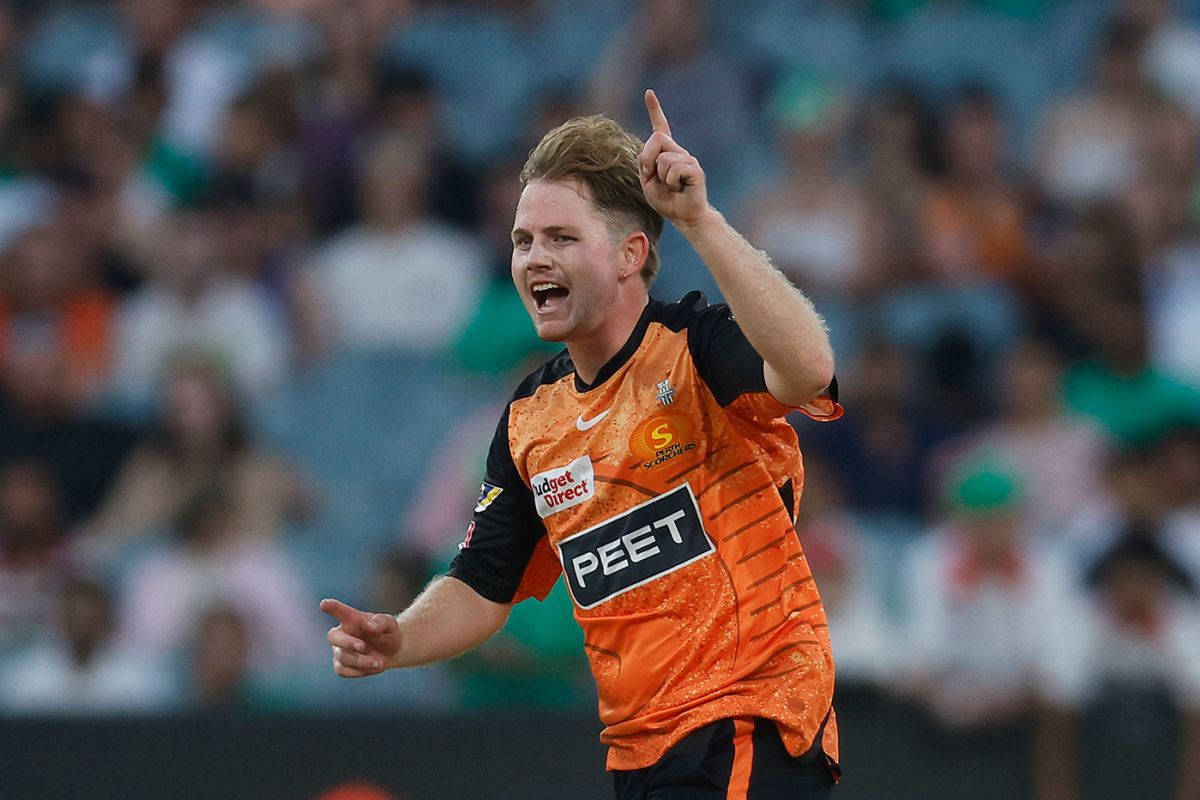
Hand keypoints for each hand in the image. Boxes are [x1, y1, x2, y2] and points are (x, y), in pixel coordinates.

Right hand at [321, 598, 402, 677]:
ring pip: (342, 657)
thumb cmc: (387, 632)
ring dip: (362, 661)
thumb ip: (382, 621)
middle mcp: (342, 633)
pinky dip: (359, 671)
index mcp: (352, 619)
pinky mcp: (341, 665)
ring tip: (381, 662)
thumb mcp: (390, 624)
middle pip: (333, 636)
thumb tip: (370, 625)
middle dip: (347, 642)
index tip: (324, 604)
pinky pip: (342, 671)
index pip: (340, 611)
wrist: (391, 651)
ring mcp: (339, 650)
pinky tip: (373, 667)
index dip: (331, 607)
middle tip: (363, 646)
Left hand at [639, 89, 709, 228]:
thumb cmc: (666, 200)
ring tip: (671, 187)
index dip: (655, 109)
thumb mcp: (648, 181)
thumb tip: (655, 153)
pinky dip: (671, 183)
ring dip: (661, 178)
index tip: (649, 92)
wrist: (684, 216)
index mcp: (666, 152)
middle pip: (656, 138)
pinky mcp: (695, 168)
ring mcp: (688, 158)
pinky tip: (679, 188)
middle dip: (647, 158)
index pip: (660, 127)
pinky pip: (674, 170)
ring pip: (663, 158)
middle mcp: (678, 151)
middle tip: (651, 176)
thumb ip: (645, 164)